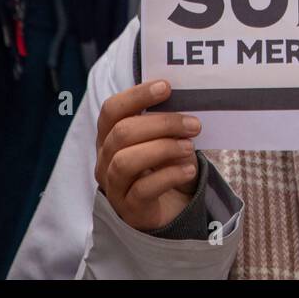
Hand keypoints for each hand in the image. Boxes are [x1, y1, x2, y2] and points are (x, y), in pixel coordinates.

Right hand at [96, 80, 201, 231]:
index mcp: (109, 136)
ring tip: (189, 147)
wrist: (167, 210)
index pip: (112, 110)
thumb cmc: (162, 166)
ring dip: (163, 149)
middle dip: (162, 124)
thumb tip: (186, 101)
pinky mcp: (129, 209)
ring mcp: (114, 186)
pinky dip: (169, 175)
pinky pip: (143, 189)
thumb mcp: (162, 140)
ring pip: (126, 161)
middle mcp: (105, 160)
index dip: (136, 95)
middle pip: (122, 133)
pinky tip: (188, 170)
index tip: (166, 87)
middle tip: (193, 124)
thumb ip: (165, 123)